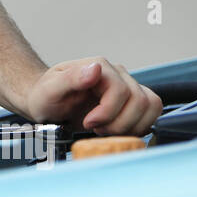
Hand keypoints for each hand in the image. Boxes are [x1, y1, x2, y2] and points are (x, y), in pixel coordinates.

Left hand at [21, 58, 162, 134]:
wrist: (45, 103)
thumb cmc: (45, 96)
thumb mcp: (50, 90)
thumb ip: (71, 78)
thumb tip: (96, 68)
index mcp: (99, 66)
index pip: (121, 91)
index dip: (107, 112)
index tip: (88, 123)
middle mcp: (117, 74)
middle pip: (139, 101)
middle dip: (118, 123)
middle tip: (97, 129)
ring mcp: (126, 86)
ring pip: (150, 106)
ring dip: (130, 126)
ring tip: (106, 130)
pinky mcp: (131, 100)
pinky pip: (151, 112)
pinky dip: (138, 126)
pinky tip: (116, 130)